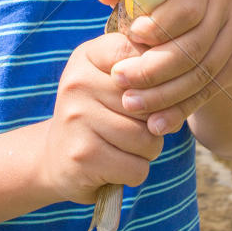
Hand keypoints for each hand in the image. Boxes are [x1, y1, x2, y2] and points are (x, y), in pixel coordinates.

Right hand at [44, 30, 163, 205]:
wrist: (55, 158)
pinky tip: (113, 166)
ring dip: (146, 151)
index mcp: (88, 57)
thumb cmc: (98, 117)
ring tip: (122, 148)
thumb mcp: (111, 84)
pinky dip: (133, 174)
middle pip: (152, 103)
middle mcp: (78, 82)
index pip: (142, 56)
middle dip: (154, 123)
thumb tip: (176, 102)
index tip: (147, 95)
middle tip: (130, 128)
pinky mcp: (83, 155)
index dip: (159, 83)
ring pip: (148, 138)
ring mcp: (78, 118)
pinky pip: (137, 168)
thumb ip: (145, 75)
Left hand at [108, 0, 231, 135]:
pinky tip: (156, 123)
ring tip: (132, 104)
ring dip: (165, 94)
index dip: (160, 25)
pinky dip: (181, 109)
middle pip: (195, 44)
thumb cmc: (149, 1)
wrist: (187, 21)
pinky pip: (209, 91)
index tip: (132, 36)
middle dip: (154, 68)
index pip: (187, 8)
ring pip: (203, 72)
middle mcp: (225, 2)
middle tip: (120, 79)